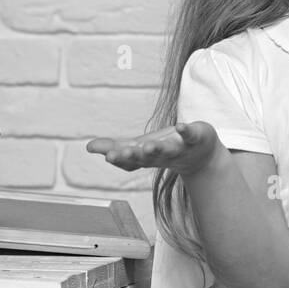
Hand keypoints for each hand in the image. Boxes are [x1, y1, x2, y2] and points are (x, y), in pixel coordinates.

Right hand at [86, 121, 220, 175]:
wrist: (201, 157)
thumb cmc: (165, 148)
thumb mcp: (139, 147)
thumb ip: (114, 147)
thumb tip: (87, 147)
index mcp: (146, 158)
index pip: (130, 161)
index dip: (120, 159)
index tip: (108, 156)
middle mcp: (161, 156)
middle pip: (147, 158)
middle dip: (135, 156)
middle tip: (124, 153)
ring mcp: (180, 148)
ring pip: (168, 150)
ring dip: (158, 148)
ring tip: (149, 145)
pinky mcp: (195, 138)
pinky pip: (191, 136)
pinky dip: (187, 131)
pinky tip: (181, 126)